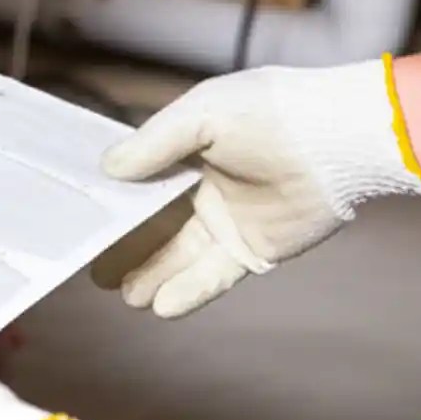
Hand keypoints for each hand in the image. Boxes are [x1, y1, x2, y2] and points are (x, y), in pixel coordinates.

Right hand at [95, 59, 420, 317]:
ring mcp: (229, 222)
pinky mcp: (254, 250)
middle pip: (153, 227)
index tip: (81, 220)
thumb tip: (107, 169)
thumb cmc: (271, 113)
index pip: (139, 183)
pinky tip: (161, 306)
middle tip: (95, 271)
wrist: (338, 141)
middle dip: (124, 250)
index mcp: (189, 152)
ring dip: (151, 275)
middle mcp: (204, 189)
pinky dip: (187, 291)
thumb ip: (153, 142)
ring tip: (125, 294)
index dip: (111, 203)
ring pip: (179, 256)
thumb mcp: (201, 114)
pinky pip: (213, 276)